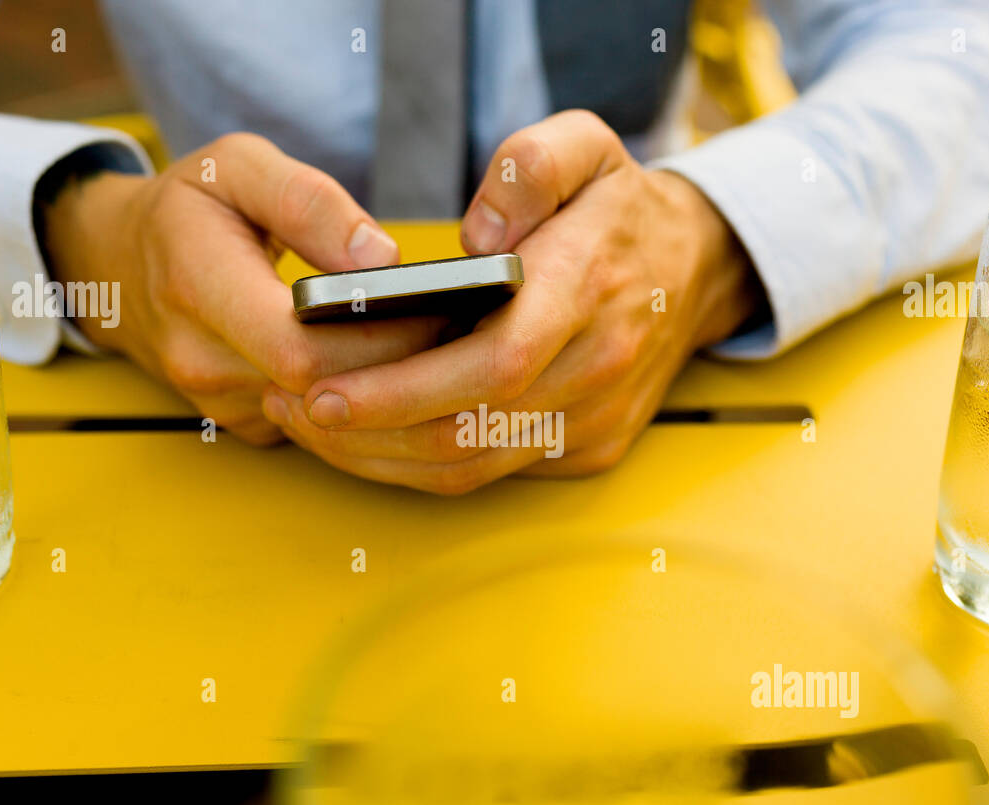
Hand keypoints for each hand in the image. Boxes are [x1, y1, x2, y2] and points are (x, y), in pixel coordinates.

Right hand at [42, 133, 445, 443]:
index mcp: (198, 288)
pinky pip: (321, 429)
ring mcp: (224, 404)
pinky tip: (404, 366)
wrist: (120, 264)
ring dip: (392, 389)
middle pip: (326, 392)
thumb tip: (379, 259)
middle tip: (464, 330)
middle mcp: (204, 363)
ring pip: (331, 420)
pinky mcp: (248, 425)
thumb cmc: (188, 208)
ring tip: (445, 344)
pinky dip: (367, 401)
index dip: (379, 341)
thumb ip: (309, 202)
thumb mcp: (237, 166)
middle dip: (403, 367)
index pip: (301, 350)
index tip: (440, 309)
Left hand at [263, 110, 759, 492]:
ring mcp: (596, 420)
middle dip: (368, 432)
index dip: (402, 390)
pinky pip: (492, 475)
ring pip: (472, 466)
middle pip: (467, 428)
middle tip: (292, 409)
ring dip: (382, 459)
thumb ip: (531, 165)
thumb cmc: (619, 208)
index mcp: (587, 288)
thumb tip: (478, 237)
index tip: (322, 391)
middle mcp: (597, 367)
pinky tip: (370, 439)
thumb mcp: (587, 146)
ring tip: (312, 426)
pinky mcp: (589, 450)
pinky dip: (421, 466)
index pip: (492, 361)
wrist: (697, 271)